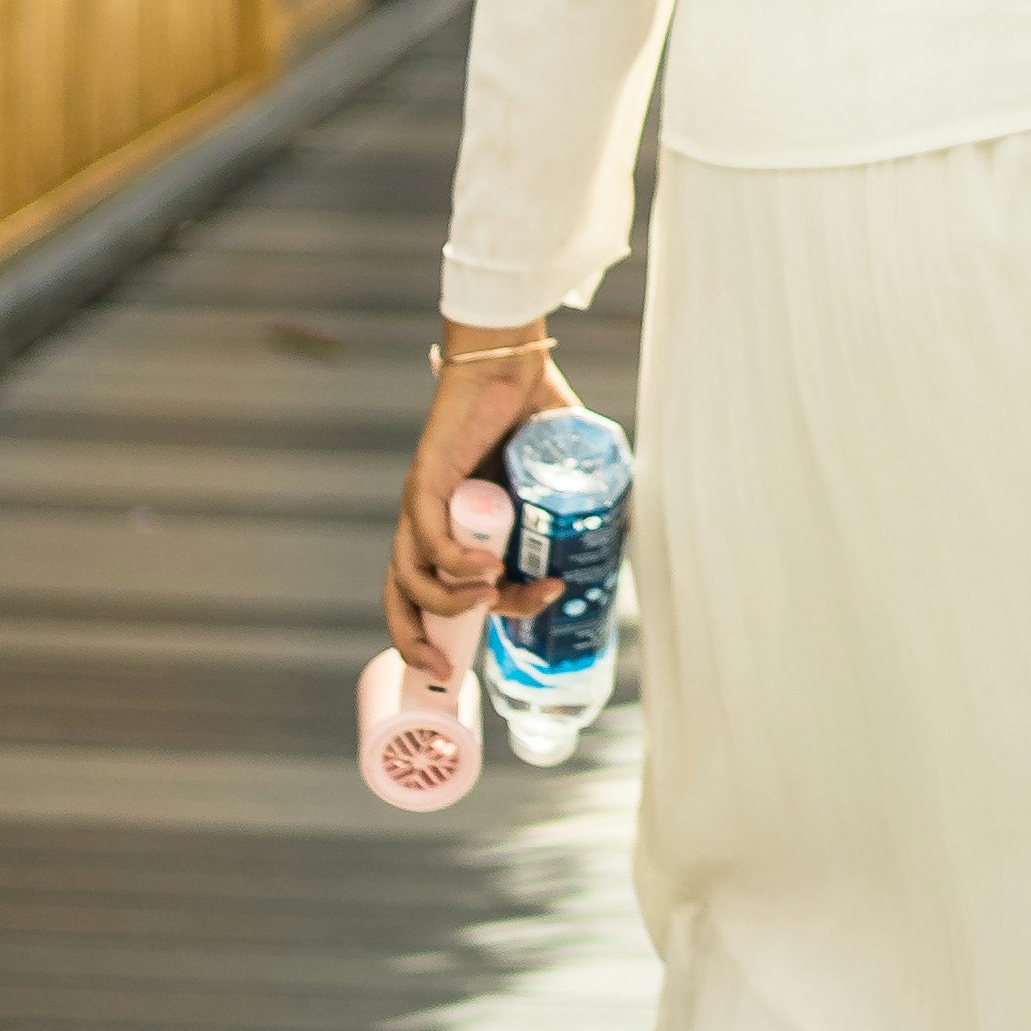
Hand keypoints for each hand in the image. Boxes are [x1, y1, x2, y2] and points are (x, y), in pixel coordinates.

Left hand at [386, 324, 574, 668]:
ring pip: (411, 575)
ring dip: (451, 602)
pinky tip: (487, 570)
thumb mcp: (557, 484)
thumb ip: (578, 513)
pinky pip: (428, 536)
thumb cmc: (532, 415)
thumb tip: (626, 541)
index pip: (432, 596)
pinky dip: (453, 562)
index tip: (470, 666)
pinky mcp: (425, 480)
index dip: (440, 635)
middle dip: (418, 642)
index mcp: (453, 530)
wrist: (512, 364)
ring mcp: (423, 504)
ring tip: (494, 596)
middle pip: (403, 596)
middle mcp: (429, 522)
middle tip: (449, 667)